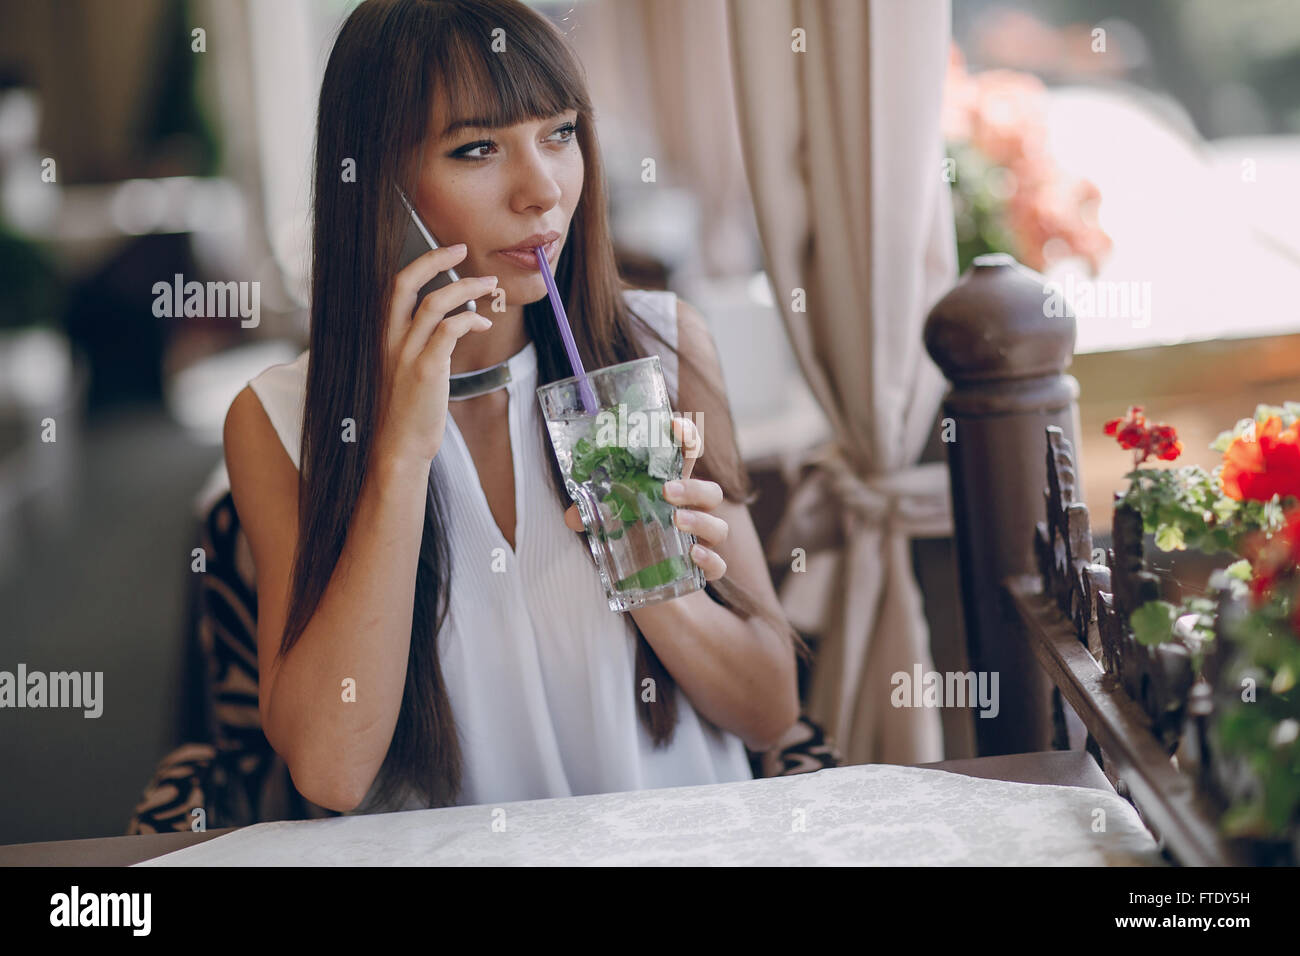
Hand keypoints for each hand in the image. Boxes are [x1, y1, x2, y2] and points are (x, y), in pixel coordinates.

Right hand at [373, 245, 498, 468]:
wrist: (398, 445)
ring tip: (488, 284)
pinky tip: (485, 324)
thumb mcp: (405, 369)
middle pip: (407, 282)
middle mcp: (390, 339)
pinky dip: (471, 320)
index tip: (448, 253)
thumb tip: (452, 320)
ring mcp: (407, 353)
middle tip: (463, 249)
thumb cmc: (406, 410)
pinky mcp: (426, 369)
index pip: (396, 286)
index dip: (423, 264)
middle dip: (437, 259)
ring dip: (466, 287)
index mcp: (383, 336)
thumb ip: (419, 342)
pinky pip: (449, 330)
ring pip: (435, 302)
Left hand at [563, 415, 728, 580]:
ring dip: (701, 521)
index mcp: (672, 488)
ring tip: (677, 521)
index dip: (688, 436)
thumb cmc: (631, 535)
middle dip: (694, 488)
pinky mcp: (702, 569)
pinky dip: (711, 560)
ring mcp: (700, 541)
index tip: (674, 426)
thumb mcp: (609, 518)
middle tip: (667, 491)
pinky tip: (694, 556)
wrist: (644, 579)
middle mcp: (692, 512)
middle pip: (712, 492)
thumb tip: (572, 515)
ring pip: (719, 527)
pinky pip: (719, 565)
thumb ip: (592, 512)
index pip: (689, 455)